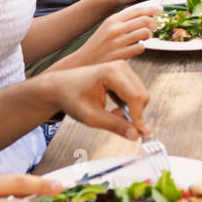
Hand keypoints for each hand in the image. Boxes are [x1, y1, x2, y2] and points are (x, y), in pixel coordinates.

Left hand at [34, 61, 150, 140]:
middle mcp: (121, 66)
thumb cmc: (71, 98)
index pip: (135, 97)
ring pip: (140, 95)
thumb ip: (114, 125)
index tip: (141, 134)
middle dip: (133, 113)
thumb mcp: (90, 117)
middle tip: (113, 120)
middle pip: (142, 95)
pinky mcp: (124, 74)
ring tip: (110, 114)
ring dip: (130, 110)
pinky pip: (135, 93)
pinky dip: (128, 105)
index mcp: (111, 72)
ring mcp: (124, 69)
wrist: (60, 87)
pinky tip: (114, 109)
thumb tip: (136, 135)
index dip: (139, 117)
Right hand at [74, 0, 162, 64]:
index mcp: (112, 20)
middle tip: (155, 27)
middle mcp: (115, 29)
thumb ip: (123, 21)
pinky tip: (136, 48)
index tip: (159, 10)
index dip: (151, 9)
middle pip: (144, 20)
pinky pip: (140, 47)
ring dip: (148, 36)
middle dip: (154, 23)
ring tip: (144, 38)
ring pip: (144, 33)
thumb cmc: (98, 44)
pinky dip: (141, 47)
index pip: (137, 10)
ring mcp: (118, 42)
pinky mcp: (121, 55)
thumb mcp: (107, 27)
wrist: (84, 61)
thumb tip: (144, 17)